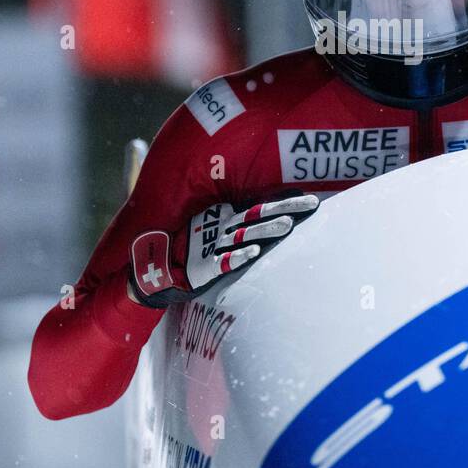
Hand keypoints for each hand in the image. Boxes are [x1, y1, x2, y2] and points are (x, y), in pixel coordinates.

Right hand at [128, 193, 318, 307]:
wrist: (155, 269)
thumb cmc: (191, 248)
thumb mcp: (215, 230)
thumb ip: (239, 222)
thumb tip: (272, 218)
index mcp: (226, 217)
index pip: (260, 206)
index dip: (284, 202)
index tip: (310, 198)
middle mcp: (222, 228)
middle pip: (258, 215)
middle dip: (285, 210)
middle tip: (312, 205)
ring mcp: (213, 246)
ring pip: (244, 235)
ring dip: (266, 230)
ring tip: (288, 226)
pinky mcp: (204, 267)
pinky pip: (223, 262)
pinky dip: (238, 257)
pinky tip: (254, 253)